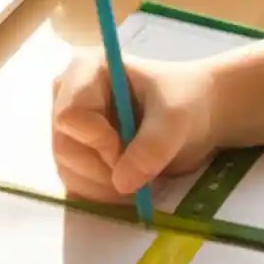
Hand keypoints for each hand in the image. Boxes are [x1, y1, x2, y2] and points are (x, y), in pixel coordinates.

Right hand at [52, 51, 217, 202]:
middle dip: (101, 169)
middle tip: (137, 175)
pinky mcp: (77, 150)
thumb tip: (121, 183)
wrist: (199, 113)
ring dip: (102, 185)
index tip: (127, 149)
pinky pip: (74, 180)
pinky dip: (99, 192)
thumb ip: (151, 147)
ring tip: (137, 181)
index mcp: (87, 70)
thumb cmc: (186, 100)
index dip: (96, 140)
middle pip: (64, 145)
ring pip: (66, 168)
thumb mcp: (176, 119)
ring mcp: (71, 125)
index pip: (70, 115)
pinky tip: (126, 186)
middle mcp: (68, 95)